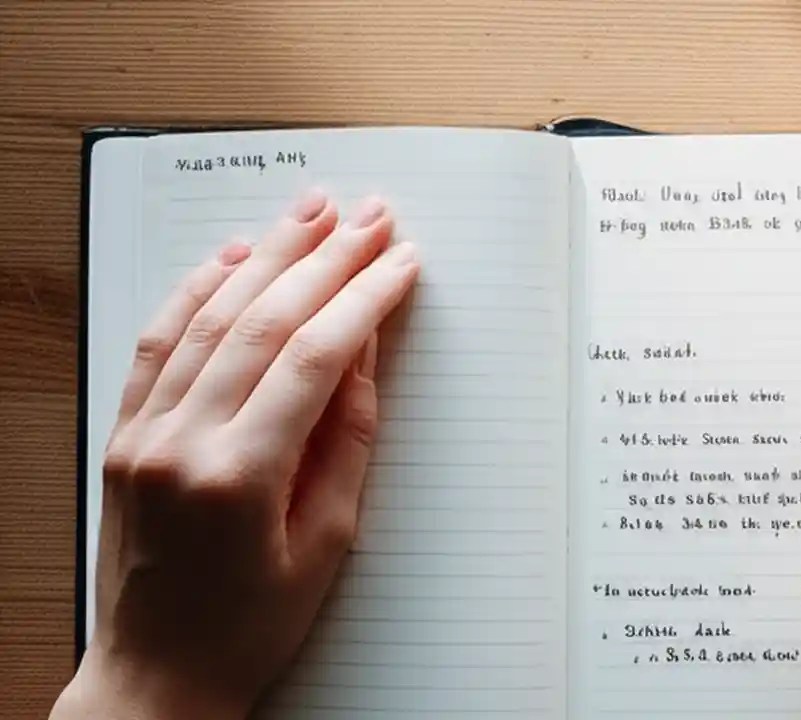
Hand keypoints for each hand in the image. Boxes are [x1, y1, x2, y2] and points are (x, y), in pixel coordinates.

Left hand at [51, 191, 419, 719]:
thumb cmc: (252, 625)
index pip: (313, 357)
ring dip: (266, 255)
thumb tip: (362, 352)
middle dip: (325, 259)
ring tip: (312, 211)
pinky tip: (234, 254)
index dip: (365, 300)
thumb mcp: (327, 541)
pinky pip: (158, 342)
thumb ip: (347, 440)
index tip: (402, 262)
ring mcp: (143, 433)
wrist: (157, 672)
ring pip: (209, 318)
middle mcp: (181, 443)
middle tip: (371, 216)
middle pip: (262, 321)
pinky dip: (197, 289)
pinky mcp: (124, 433)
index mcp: (239, 477)